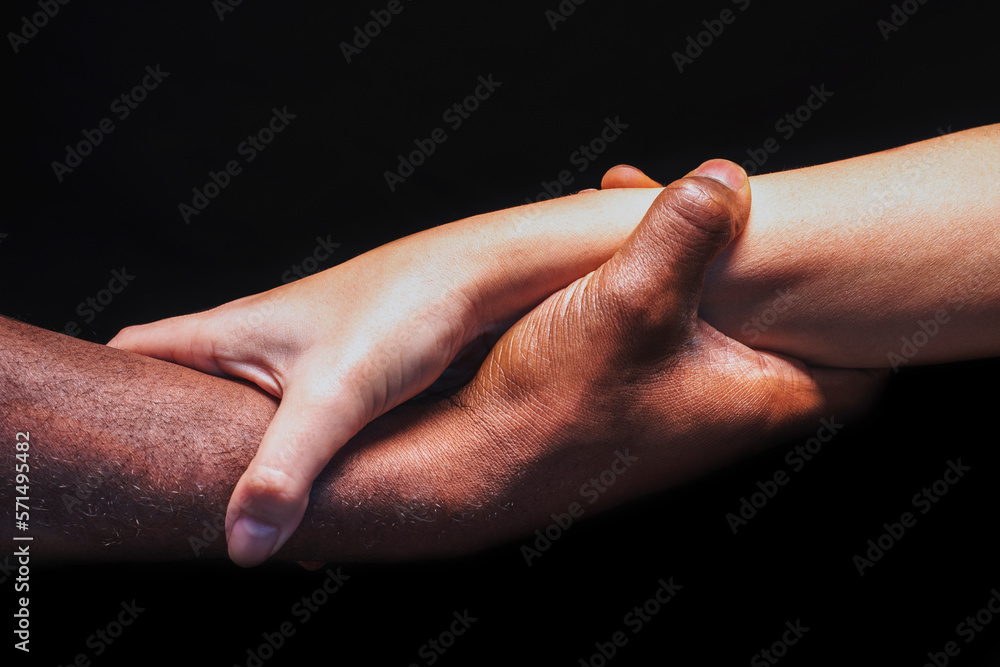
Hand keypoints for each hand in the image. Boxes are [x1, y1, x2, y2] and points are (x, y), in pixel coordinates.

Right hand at [108, 234, 489, 566]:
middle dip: (178, 450)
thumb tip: (243, 543)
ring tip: (242, 518)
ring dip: (244, 465)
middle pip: (188, 396)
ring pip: (249, 418)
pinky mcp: (345, 380)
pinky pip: (301, 428)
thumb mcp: (334, 395)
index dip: (108, 394)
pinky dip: (295, 464)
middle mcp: (259, 343)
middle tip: (173, 507)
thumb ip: (286, 470)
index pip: (137, 351)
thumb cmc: (405, 309)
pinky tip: (311, 503)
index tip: (98, 448)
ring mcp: (303, 362)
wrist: (482, 281)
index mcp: (231, 331)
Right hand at [332, 159, 882, 555]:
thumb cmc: (553, 402)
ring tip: (637, 218)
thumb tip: (726, 179)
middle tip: (709, 209)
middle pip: (775, 328)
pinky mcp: (630, 406)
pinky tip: (602, 267)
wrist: (468, 463)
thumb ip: (686, 229)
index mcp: (758, 397)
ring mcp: (676, 413)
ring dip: (687, 271)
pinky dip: (649, 296)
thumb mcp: (630, 298)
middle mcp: (725, 413)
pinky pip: (664, 340)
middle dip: (747, 262)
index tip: (831, 260)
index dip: (860, 310)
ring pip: (713, 329)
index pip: (862, 364)